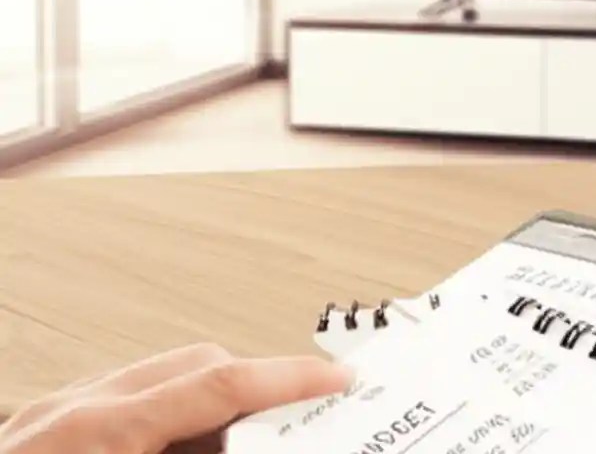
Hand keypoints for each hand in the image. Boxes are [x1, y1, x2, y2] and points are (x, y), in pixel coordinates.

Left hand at [0, 344, 350, 453]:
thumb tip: (255, 446)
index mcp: (94, 433)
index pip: (217, 383)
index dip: (289, 380)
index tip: (338, 382)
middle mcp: (71, 411)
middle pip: (195, 366)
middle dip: (258, 391)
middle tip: (305, 422)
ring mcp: (49, 419)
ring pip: (162, 383)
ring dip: (213, 411)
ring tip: (247, 446)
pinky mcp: (40, 433)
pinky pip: (128, 408)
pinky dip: (170, 427)